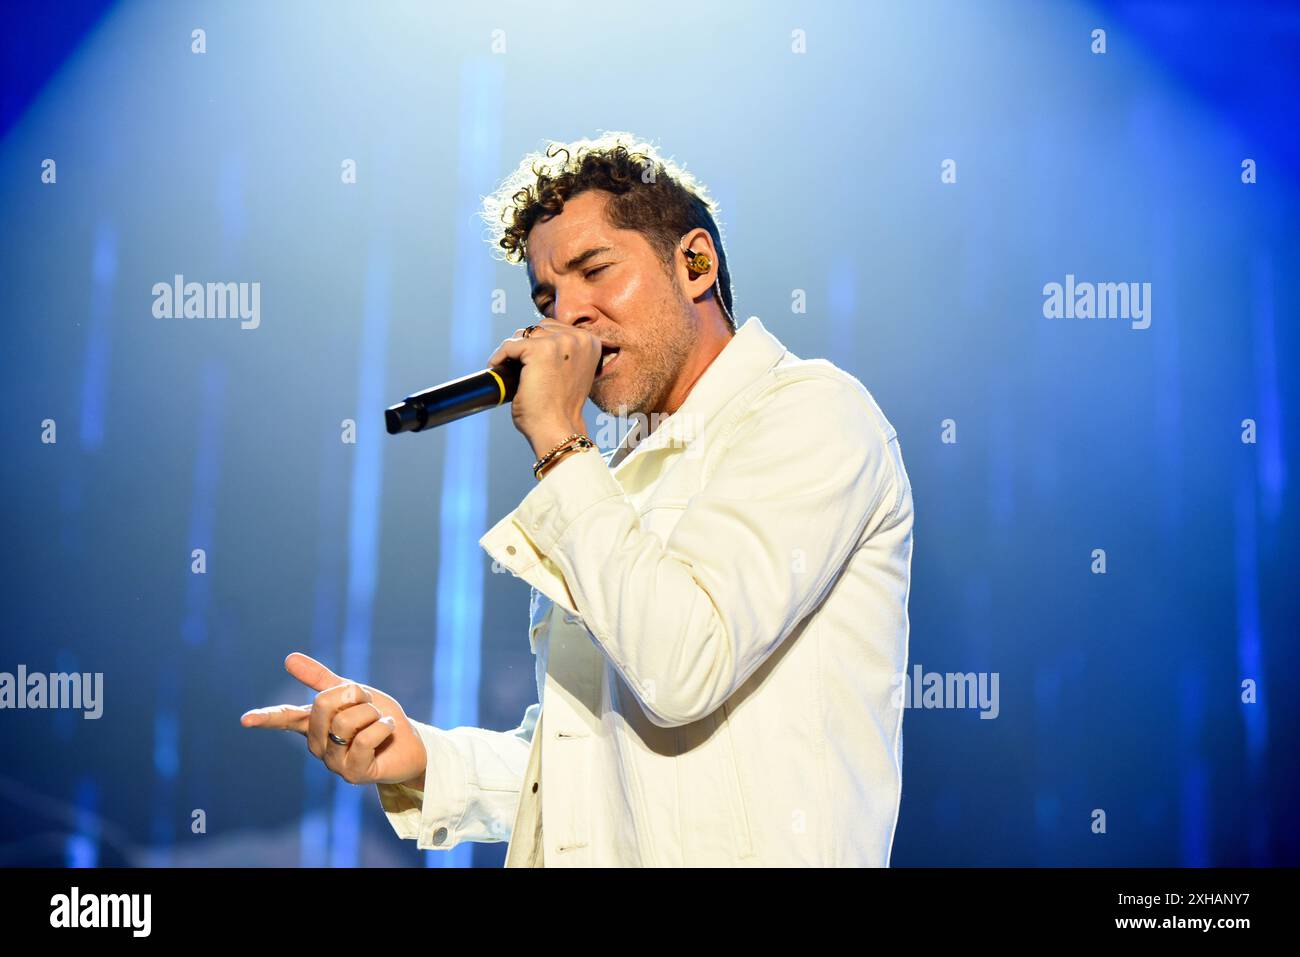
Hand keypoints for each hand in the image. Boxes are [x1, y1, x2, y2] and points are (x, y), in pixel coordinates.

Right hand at [240, 653, 427, 788]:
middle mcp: (318, 745)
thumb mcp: (353, 692)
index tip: (245, 720)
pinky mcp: (353, 774)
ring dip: (372, 713)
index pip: (286, 718)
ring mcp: (333, 762)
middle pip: (323, 704)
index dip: (266, 717)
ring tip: (379, 723)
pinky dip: (383, 728)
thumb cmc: (378, 718)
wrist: (411, 743)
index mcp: (314, 724)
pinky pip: (365, 739)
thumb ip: (321, 679)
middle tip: (370, 707)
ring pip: (346, 721)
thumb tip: (288, 658)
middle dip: (355, 696)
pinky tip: (388, 731)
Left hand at [487, 320, 599, 458]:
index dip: (538, 342)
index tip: (527, 360)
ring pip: (524, 335)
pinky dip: (499, 357)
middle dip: (526, 345)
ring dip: (514, 352)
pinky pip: (510, 345)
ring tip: (510, 369)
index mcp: (591, 342)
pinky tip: (496, 367)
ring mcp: (561, 342)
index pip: (555, 328)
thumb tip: (535, 338)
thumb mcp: (571, 372)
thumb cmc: (561, 409)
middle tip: (518, 367)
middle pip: (540, 328)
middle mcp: (579, 338)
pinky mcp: (540, 350)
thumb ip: (563, 354)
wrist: (558, 428)